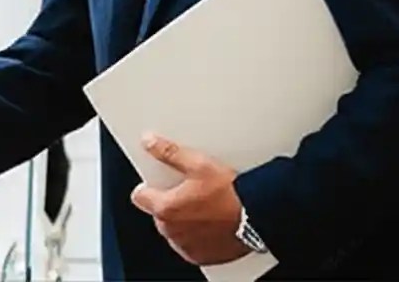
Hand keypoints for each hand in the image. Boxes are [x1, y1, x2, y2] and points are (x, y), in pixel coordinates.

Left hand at [130, 134, 249, 266]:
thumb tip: (149, 142)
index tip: (156, 183)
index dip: (149, 187)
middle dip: (169, 203)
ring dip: (182, 220)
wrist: (258, 215)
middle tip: (190, 192)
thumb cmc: (231, 193)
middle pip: (158, 213)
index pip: (140, 197)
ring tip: (203, 207)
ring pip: (174, 230)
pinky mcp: (200, 255)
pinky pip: (189, 244)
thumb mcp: (198, 164)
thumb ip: (169, 153)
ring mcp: (185, 245)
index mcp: (165, 208)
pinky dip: (196, 235)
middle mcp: (172, 231)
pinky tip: (210, 222)